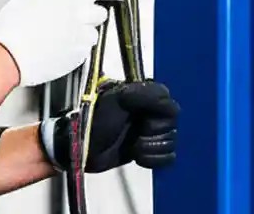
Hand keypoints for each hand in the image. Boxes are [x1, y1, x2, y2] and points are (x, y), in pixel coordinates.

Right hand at [0, 0, 123, 85]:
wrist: (8, 54)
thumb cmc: (16, 22)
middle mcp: (84, 17)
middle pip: (101, 14)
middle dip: (92, 14)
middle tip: (76, 15)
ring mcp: (82, 40)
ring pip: (92, 34)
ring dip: (82, 33)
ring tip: (60, 34)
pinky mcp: (77, 58)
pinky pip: (82, 50)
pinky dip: (73, 48)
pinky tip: (55, 46)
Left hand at [45, 80, 179, 172]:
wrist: (81, 147)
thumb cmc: (94, 120)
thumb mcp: (117, 99)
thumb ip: (144, 93)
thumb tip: (164, 97)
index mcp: (145, 96)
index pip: (170, 105)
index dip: (159, 115)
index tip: (143, 117)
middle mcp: (150, 113)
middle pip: (172, 126)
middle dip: (153, 134)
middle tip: (136, 134)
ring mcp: (150, 133)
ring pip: (171, 142)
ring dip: (151, 148)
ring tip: (133, 147)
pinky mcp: (149, 152)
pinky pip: (168, 158)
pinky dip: (154, 159)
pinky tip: (138, 156)